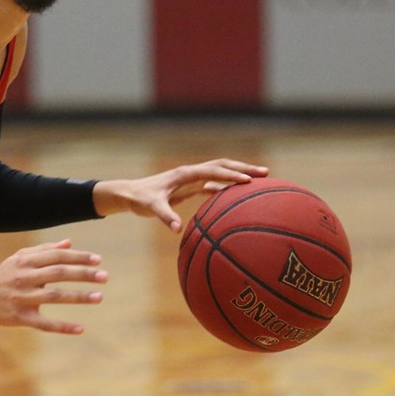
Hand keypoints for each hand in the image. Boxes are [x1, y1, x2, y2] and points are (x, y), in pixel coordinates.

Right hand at [0, 239, 107, 334]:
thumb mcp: (20, 258)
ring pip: (54, 297)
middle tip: (105, 277)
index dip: (78, 257)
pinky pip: (44, 323)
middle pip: (58, 274)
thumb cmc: (4, 275)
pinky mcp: (21, 317)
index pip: (57, 256)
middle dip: (83, 274)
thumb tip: (70, 243)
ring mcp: (23, 298)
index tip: (98, 260)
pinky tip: (81, 328)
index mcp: (26, 262)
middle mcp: (25, 278)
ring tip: (99, 297)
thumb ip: (45, 250)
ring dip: (78, 296)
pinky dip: (63, 326)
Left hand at [98, 159, 268, 231]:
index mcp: (184, 174)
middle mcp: (190, 173)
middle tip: (265, 173)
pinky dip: (227, 185)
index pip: (212, 171)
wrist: (129, 194)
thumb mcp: (151, 207)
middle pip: (221, 165)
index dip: (230, 175)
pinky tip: (239, 194)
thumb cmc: (139, 199)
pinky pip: (213, 184)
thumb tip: (178, 230)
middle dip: (243, 168)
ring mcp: (191, 178)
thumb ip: (165, 216)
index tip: (249, 180)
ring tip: (260, 180)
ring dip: (237, 174)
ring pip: (219, 172)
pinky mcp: (189, 186)